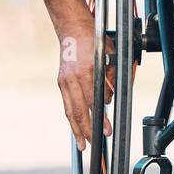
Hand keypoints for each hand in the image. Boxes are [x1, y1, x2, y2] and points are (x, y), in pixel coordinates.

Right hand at [56, 16, 114, 151]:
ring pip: (70, 111)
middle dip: (88, 129)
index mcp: (86, 71)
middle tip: (96, 143)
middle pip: (79, 110)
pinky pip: (67, 105)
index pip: (95, 100)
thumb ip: (113, 77)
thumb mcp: (111, 54)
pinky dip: (71, 119)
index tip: (107, 130)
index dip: (101, 117)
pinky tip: (76, 129)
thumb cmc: (94, 39)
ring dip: (77, 129)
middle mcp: (73, 78)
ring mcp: (65, 81)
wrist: (73, 29)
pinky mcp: (61, 82)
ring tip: (82, 145)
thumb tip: (110, 100)